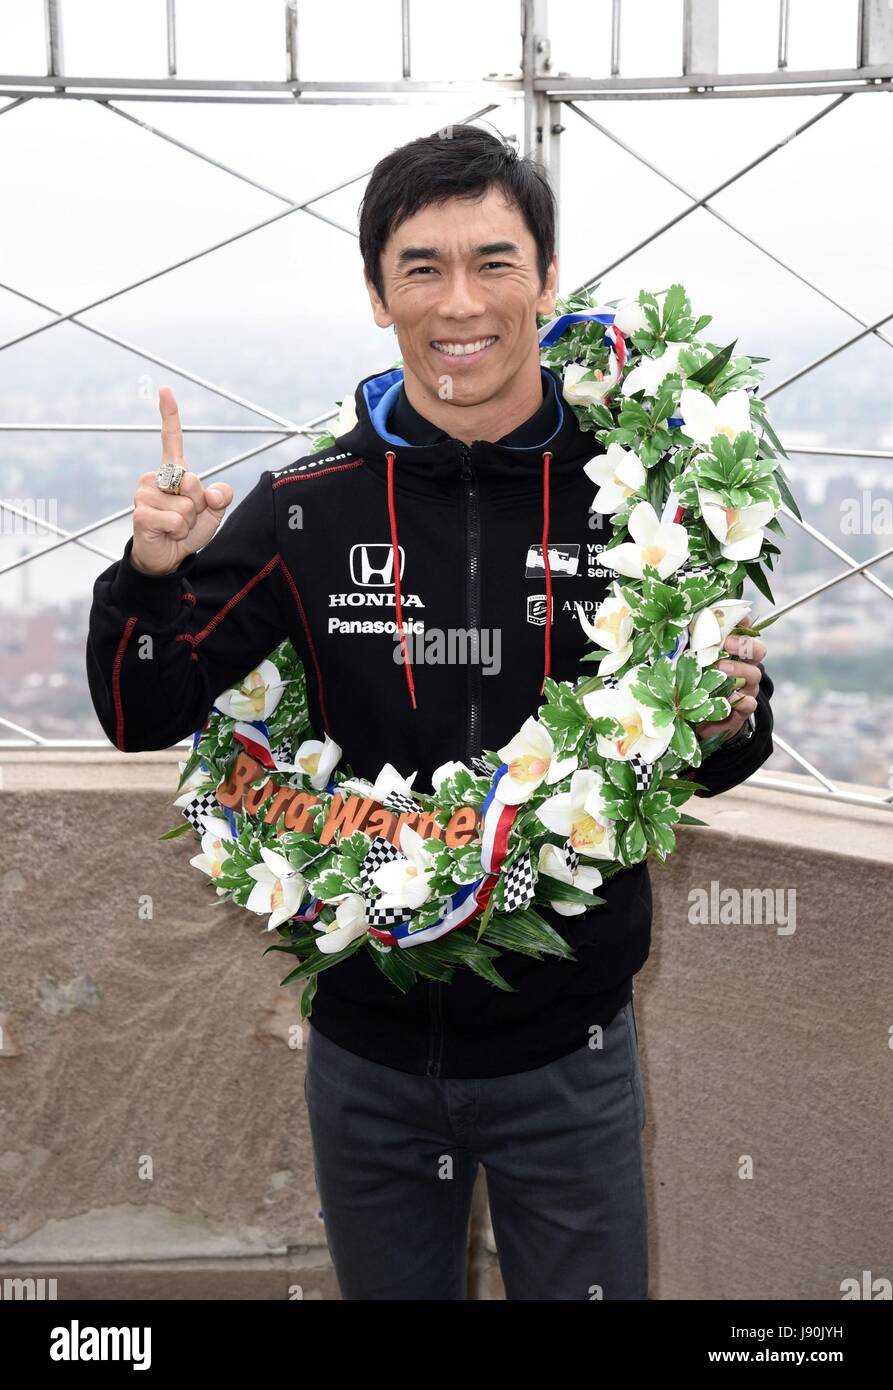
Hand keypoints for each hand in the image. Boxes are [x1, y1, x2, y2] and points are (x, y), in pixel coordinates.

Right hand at [130, 385, 234, 576]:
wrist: (168, 558)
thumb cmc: (188, 531)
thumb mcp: (213, 512)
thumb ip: (221, 496)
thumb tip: (213, 494)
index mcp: (172, 473)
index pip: (171, 440)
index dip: (169, 415)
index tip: (166, 390)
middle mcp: (154, 478)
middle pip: (192, 481)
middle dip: (199, 505)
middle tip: (187, 518)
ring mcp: (144, 495)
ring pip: (186, 505)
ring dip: (189, 522)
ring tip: (176, 528)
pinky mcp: (141, 514)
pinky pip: (177, 521)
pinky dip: (180, 532)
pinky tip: (168, 535)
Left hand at [695, 628, 767, 742]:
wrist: (698, 719)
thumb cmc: (694, 683)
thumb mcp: (689, 660)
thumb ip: (688, 643)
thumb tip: (677, 624)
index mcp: (732, 651)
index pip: (745, 631)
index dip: (744, 622)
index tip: (735, 617)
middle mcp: (744, 666)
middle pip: (757, 650)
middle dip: (744, 644)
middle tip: (727, 643)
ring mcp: (746, 688)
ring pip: (754, 674)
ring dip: (738, 669)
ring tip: (720, 669)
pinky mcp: (742, 709)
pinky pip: (748, 703)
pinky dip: (739, 700)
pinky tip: (726, 699)